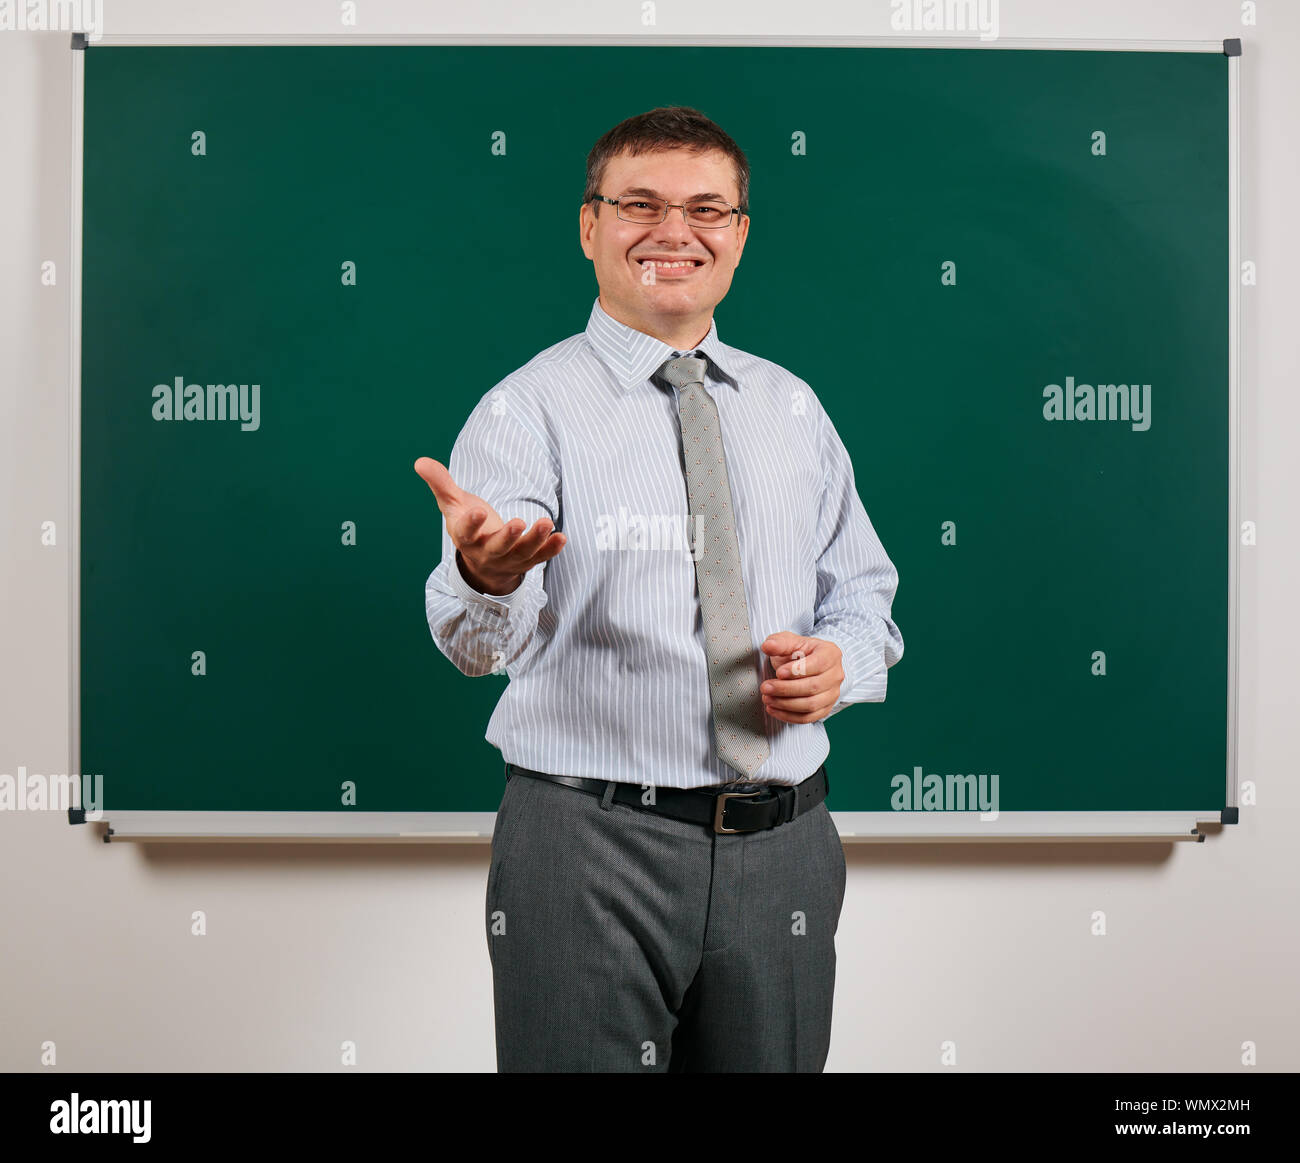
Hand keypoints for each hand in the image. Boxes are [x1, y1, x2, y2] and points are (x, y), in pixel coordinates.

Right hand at [414, 456, 564, 594]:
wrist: (481, 559)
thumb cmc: (467, 525)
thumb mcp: (452, 504)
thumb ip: (440, 483)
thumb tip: (420, 461)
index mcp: (466, 538)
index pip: (467, 533)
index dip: (472, 524)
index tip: (478, 511)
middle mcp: (487, 552)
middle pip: (499, 547)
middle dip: (508, 536)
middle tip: (518, 522)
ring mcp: (508, 559)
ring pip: (522, 553)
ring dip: (536, 539)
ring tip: (546, 522)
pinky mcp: (526, 561)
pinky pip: (540, 557)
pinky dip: (551, 549)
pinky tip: (562, 537)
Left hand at [759, 632, 843, 722]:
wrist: (805, 664)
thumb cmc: (799, 652)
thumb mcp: (789, 641)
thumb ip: (779, 643)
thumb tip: (768, 646)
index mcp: (830, 654)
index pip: (818, 664)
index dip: (798, 670)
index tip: (779, 673)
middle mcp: (835, 675)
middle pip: (813, 687)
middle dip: (785, 689)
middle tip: (766, 687)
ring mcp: (832, 694)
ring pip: (810, 705)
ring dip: (785, 704)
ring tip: (767, 698)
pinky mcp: (825, 708)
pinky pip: (808, 718)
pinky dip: (788, 716)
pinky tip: (774, 709)